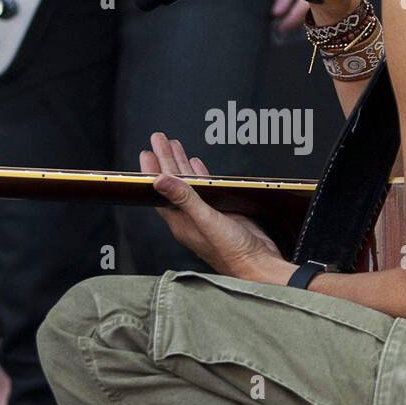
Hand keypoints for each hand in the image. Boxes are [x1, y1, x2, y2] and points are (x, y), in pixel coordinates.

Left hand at [140, 132, 281, 275]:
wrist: (258, 265)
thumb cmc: (231, 252)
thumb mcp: (205, 220)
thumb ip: (183, 199)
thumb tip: (159, 180)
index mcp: (180, 221)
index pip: (160, 191)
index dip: (152, 171)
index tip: (147, 152)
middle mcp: (190, 217)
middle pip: (173, 183)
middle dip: (165, 160)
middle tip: (158, 140)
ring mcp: (206, 214)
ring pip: (189, 183)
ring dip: (181, 164)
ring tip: (173, 145)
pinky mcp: (222, 212)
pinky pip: (206, 188)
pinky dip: (200, 174)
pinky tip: (197, 164)